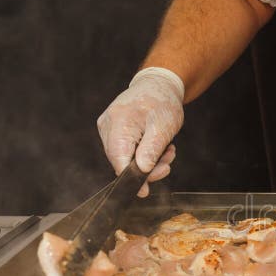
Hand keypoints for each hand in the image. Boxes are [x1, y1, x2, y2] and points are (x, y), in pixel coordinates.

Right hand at [97, 68, 184, 196]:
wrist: (158, 84)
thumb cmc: (162, 101)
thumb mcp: (163, 127)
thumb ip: (151, 149)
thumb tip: (142, 171)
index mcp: (118, 123)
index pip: (118, 159)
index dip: (130, 178)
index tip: (144, 191)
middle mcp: (107, 127)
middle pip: (121, 161)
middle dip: (147, 168)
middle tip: (167, 164)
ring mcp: (108, 129)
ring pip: (126, 158)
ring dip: (149, 161)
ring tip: (168, 151)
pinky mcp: (114, 132)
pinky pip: (127, 151)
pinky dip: (145, 154)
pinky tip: (159, 147)